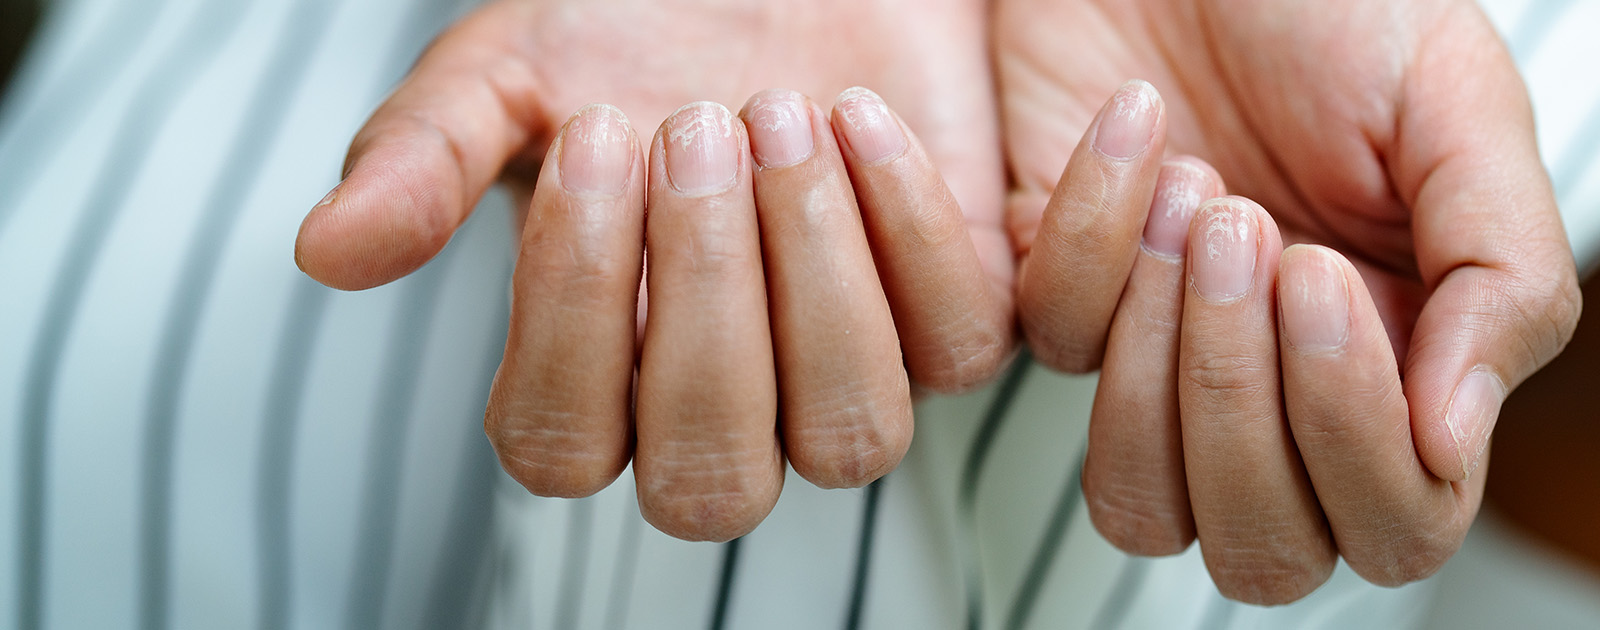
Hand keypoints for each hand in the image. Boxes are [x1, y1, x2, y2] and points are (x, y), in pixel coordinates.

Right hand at [294, 0, 1013, 541]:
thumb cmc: (636, 31)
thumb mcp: (512, 77)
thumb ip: (423, 161)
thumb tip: (326, 251)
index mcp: (596, 378)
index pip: (562, 446)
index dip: (571, 312)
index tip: (592, 144)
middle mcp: (721, 408)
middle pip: (709, 480)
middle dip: (704, 302)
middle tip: (690, 127)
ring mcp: (841, 376)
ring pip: (851, 439)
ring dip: (813, 279)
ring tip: (775, 114)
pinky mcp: (947, 319)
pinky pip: (957, 343)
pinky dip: (907, 227)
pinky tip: (855, 113)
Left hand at [997, 0, 1581, 602]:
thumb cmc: (1333, 13)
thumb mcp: (1456, 114)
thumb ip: (1500, 278)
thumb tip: (1454, 442)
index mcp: (1394, 366)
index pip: (1391, 521)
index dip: (1355, 441)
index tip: (1324, 277)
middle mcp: (1274, 391)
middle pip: (1259, 549)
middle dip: (1244, 405)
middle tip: (1253, 233)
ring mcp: (1158, 358)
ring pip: (1138, 503)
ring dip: (1160, 364)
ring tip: (1198, 197)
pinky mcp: (1058, 298)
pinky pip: (1054, 343)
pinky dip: (1091, 234)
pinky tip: (1137, 131)